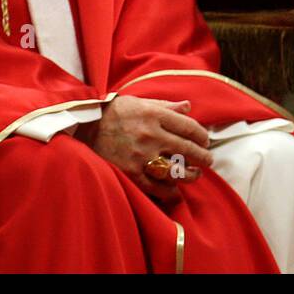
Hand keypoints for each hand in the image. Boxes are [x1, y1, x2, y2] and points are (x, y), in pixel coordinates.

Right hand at [81, 95, 212, 203]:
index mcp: (155, 115)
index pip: (189, 127)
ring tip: (195, 175)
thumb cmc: (115, 112)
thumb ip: (166, 105)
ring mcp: (141, 156)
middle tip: (207, 160)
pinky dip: (169, 191)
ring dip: (190, 175)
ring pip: (175, 170)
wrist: (86, 127)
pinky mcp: (130, 172)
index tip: (205, 140)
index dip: (202, 136)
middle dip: (202, 157)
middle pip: (187, 149)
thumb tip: (188, 106)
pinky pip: (155, 186)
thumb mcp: (140, 102)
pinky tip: (176, 191)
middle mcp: (151, 135)